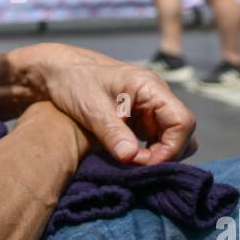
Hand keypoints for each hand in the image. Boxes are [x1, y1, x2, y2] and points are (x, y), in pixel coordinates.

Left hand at [9, 43, 197, 165]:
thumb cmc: (73, 82)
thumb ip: (112, 132)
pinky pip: (154, 140)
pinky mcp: (139, 119)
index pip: (183, 121)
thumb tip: (132, 158)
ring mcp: (149, 108)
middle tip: (134, 166)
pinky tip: (125, 157)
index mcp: (151, 87)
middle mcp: (156, 96)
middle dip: (163, 154)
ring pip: (170, 138)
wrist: (56, 73)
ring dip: (155, 155)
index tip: (144, 163)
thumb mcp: (90, 108)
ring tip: (129, 162)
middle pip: (181, 132)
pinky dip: (145, 152)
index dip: (171, 148)